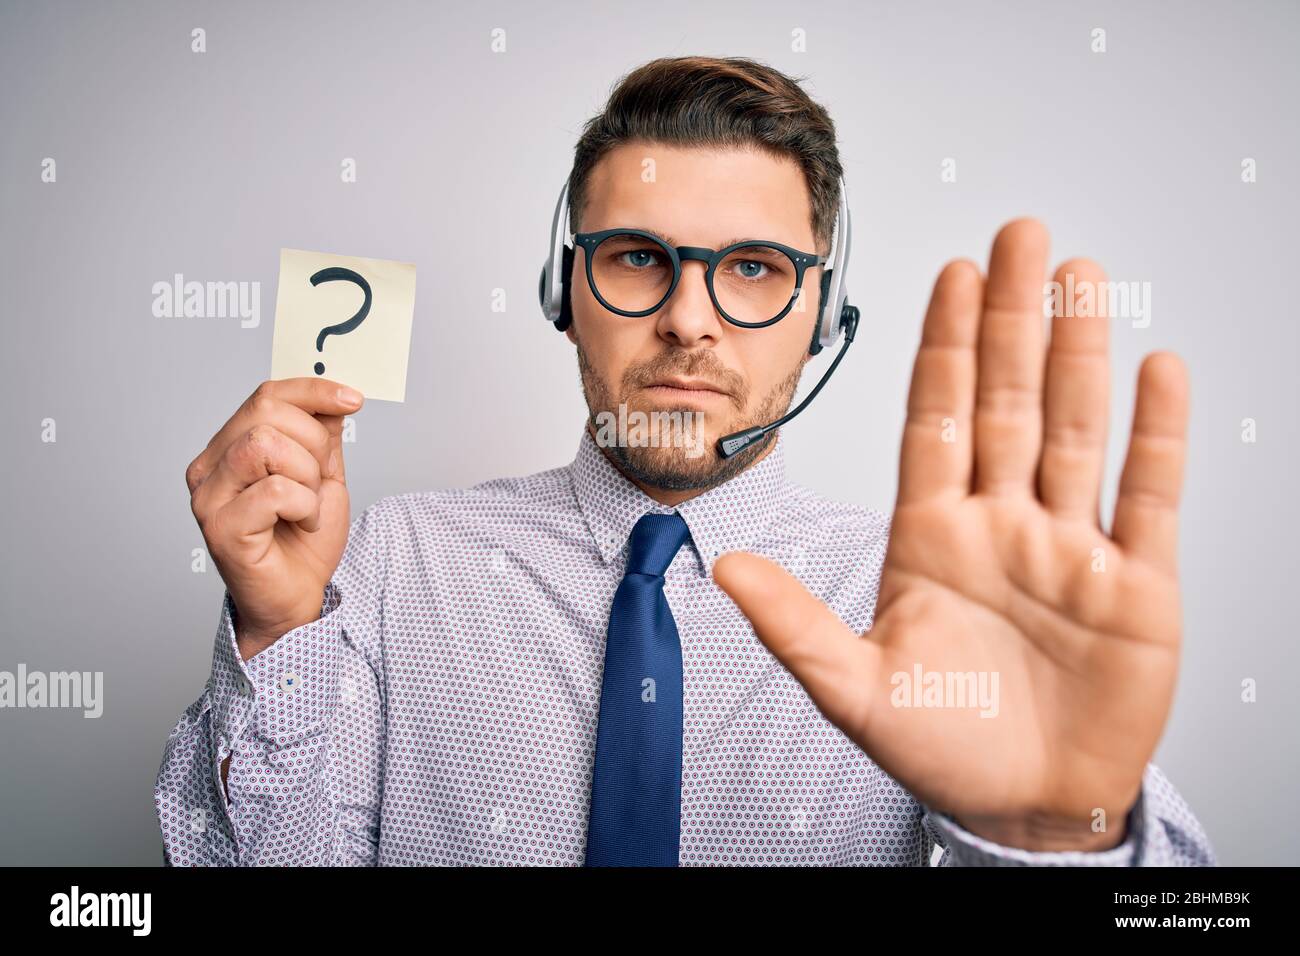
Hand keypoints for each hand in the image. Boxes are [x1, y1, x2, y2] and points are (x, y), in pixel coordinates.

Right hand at [186, 378, 363, 658]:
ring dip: (306, 475)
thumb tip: (333, 396)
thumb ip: (323, 436)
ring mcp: (209, 497)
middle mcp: (209, 468)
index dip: (312, 390)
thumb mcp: (324, 477)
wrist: (297, 599)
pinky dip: (304, 506)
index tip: (352, 399)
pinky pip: (275, 490)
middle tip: (319, 482)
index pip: (266, 395)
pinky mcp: (220, 527)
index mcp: (229, 449)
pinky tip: (300, 524)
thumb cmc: (303, 542)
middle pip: (267, 414)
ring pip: (266, 446)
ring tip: (307, 505)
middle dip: (313, 444)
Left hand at [713, 219, 1189, 850]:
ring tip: (1080, 274)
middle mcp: (1001, 524)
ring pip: (1075, 429)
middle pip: (1008, 401)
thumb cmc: (939, 747)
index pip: (939, 419)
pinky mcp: (1135, 584)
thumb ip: (795, 625)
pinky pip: (1147, 494)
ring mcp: (1069, 547)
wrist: (1024, 805)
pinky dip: (1153, 434)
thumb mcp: (854, 688)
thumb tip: (723, 568)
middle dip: (1010, 319)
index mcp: (932, 535)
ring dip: (1079, 351)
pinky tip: (1155, 368)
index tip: (948, 275)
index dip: (943, 348)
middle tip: (1018, 234)